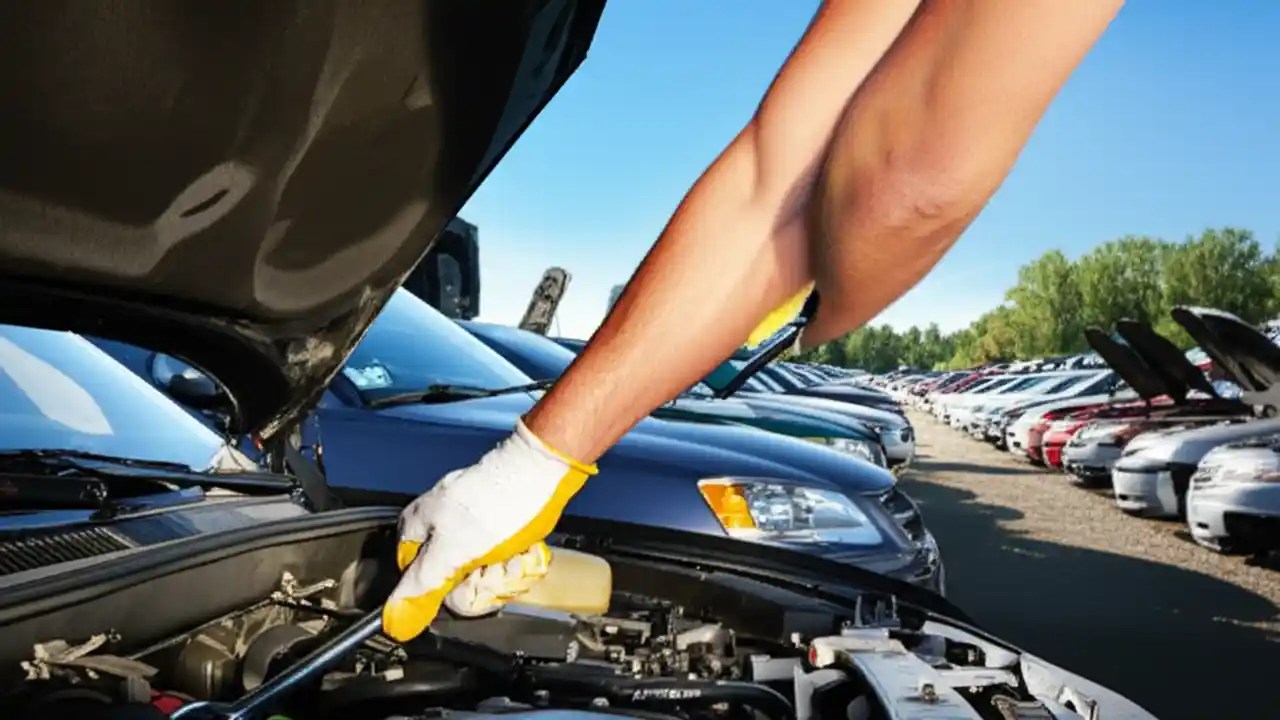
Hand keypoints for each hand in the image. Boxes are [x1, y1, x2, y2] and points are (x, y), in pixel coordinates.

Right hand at [382, 419, 597, 641]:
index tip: (470, 581)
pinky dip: (520, 560)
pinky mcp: (499, 528)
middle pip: (458, 583)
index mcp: (418, 528)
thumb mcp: (452, 551)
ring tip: (517, 553)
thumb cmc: (497, 504)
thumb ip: (423, 585)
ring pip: (485, 575)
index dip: (450, 591)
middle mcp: (441, 528)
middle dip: (486, 580)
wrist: (544, 472)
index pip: (422, 585)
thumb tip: (394, 619)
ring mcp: (472, 528)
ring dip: (508, 571)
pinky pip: (505, 561)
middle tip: (499, 564)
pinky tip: (527, 549)